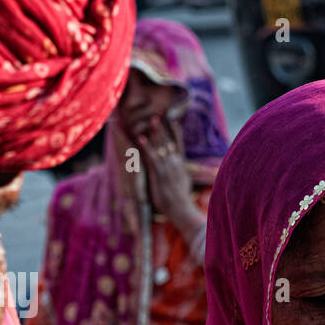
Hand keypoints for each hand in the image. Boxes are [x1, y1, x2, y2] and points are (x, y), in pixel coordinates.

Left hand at [137, 116, 203, 240]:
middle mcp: (175, 162)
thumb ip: (179, 174)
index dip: (174, 131)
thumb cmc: (180, 200)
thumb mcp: (183, 183)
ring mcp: (168, 167)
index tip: (172, 120)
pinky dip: (147, 146)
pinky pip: (152, 156)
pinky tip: (142, 138)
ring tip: (151, 120)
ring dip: (155, 133)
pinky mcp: (160, 173)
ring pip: (161, 146)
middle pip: (168, 141)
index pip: (178, 143)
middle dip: (162, 128)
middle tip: (157, 115)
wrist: (182, 209)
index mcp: (181, 164)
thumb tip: (178, 170)